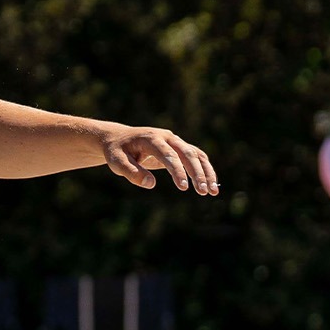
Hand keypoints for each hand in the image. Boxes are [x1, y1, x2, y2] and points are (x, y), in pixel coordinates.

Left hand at [101, 125, 217, 194]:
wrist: (120, 139)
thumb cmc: (117, 152)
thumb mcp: (116, 162)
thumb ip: (131, 172)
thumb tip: (151, 184)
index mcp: (151, 139)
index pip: (168, 154)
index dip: (177, 170)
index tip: (183, 187)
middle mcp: (167, 137)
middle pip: (187, 153)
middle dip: (197, 173)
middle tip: (203, 191)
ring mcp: (175, 141)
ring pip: (196, 155)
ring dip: (206, 172)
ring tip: (212, 192)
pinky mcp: (179, 148)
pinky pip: (197, 157)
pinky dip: (205, 170)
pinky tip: (211, 185)